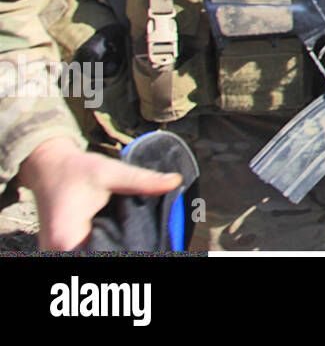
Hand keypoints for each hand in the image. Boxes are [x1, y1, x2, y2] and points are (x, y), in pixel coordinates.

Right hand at [18, 136, 181, 250]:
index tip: (145, 243)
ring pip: (89, 257)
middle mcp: (55, 251)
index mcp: (67, 239)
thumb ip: (142, 180)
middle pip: (96, 259)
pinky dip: (100, 246)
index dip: (125, 251)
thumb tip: (174, 181)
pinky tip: (119, 239)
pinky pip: (83, 253)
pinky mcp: (59, 248)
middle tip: (145, 238)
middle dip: (120, 249)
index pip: (102, 257)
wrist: (49, 166)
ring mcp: (55, 252)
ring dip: (110, 248)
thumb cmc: (76, 169)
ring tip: (134, 238)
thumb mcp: (112, 172)